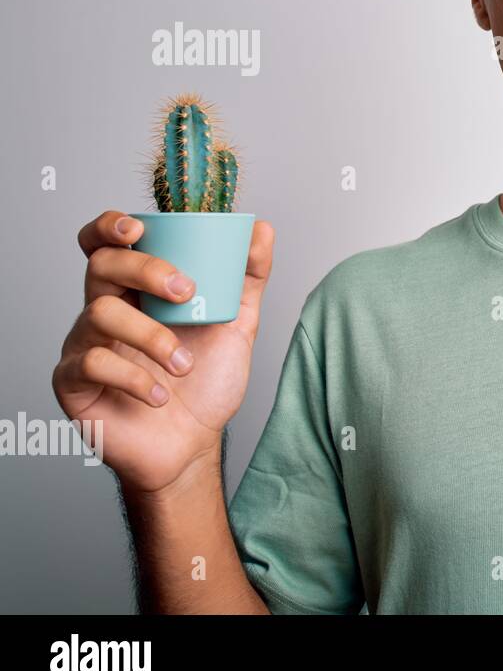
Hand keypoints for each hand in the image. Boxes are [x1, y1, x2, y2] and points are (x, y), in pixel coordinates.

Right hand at [51, 210, 274, 493]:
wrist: (193, 444)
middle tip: (187, 292)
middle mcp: (106, 309)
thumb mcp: (238, 324)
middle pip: (102, 265)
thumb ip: (249, 277)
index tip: (138, 227)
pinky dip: (135, 377)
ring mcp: (85, 344)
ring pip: (99, 314)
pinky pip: (92, 363)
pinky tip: (161, 395)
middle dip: (145, 270)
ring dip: (152, 336)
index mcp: (138, 289)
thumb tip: (261, 228)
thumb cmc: (207, 381)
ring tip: (184, 365)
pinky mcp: (73, 382)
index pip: (106, 242)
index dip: (110, 226)